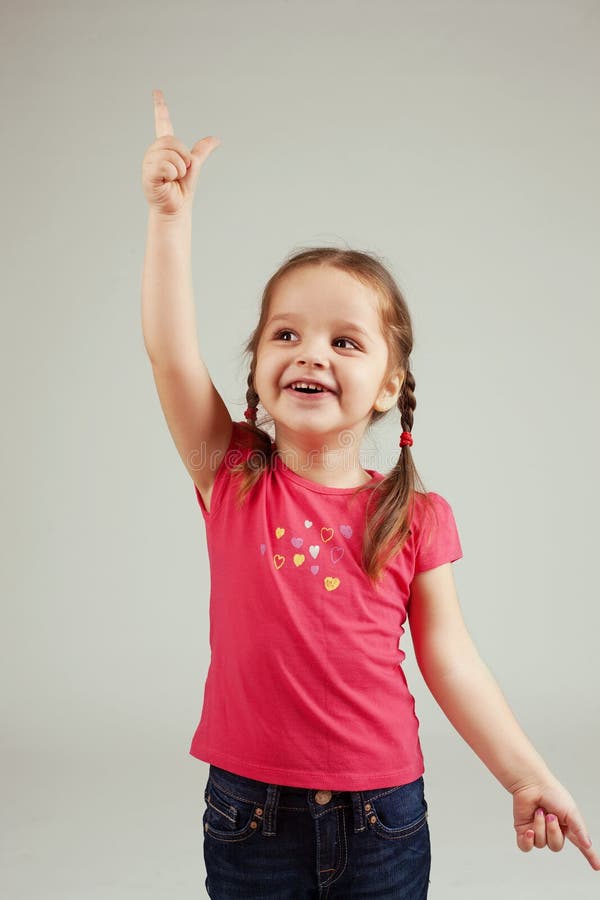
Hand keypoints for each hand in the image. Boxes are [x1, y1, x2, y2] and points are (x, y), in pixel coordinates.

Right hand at [141, 89, 220, 216]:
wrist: (177, 208)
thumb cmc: (182, 190)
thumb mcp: (194, 165)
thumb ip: (202, 150)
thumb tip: (216, 139)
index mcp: (164, 148)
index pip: (162, 123)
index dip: (160, 107)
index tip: (157, 92)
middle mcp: (154, 152)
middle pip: (172, 140)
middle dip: (183, 158)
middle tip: (180, 172)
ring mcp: (149, 162)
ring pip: (170, 154)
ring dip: (179, 169)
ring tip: (173, 179)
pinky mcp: (147, 174)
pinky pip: (165, 165)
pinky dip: (172, 175)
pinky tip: (167, 182)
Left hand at [512, 776, 599, 869]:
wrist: (532, 784)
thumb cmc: (552, 793)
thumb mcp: (571, 811)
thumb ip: (580, 830)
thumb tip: (587, 845)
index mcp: (567, 827)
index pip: (580, 845)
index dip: (590, 856)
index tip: (597, 866)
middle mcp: (553, 831)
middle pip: (556, 846)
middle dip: (553, 831)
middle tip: (550, 815)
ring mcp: (538, 831)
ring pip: (541, 844)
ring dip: (540, 827)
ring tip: (539, 811)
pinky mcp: (523, 831)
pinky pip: (525, 847)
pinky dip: (527, 841)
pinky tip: (528, 830)